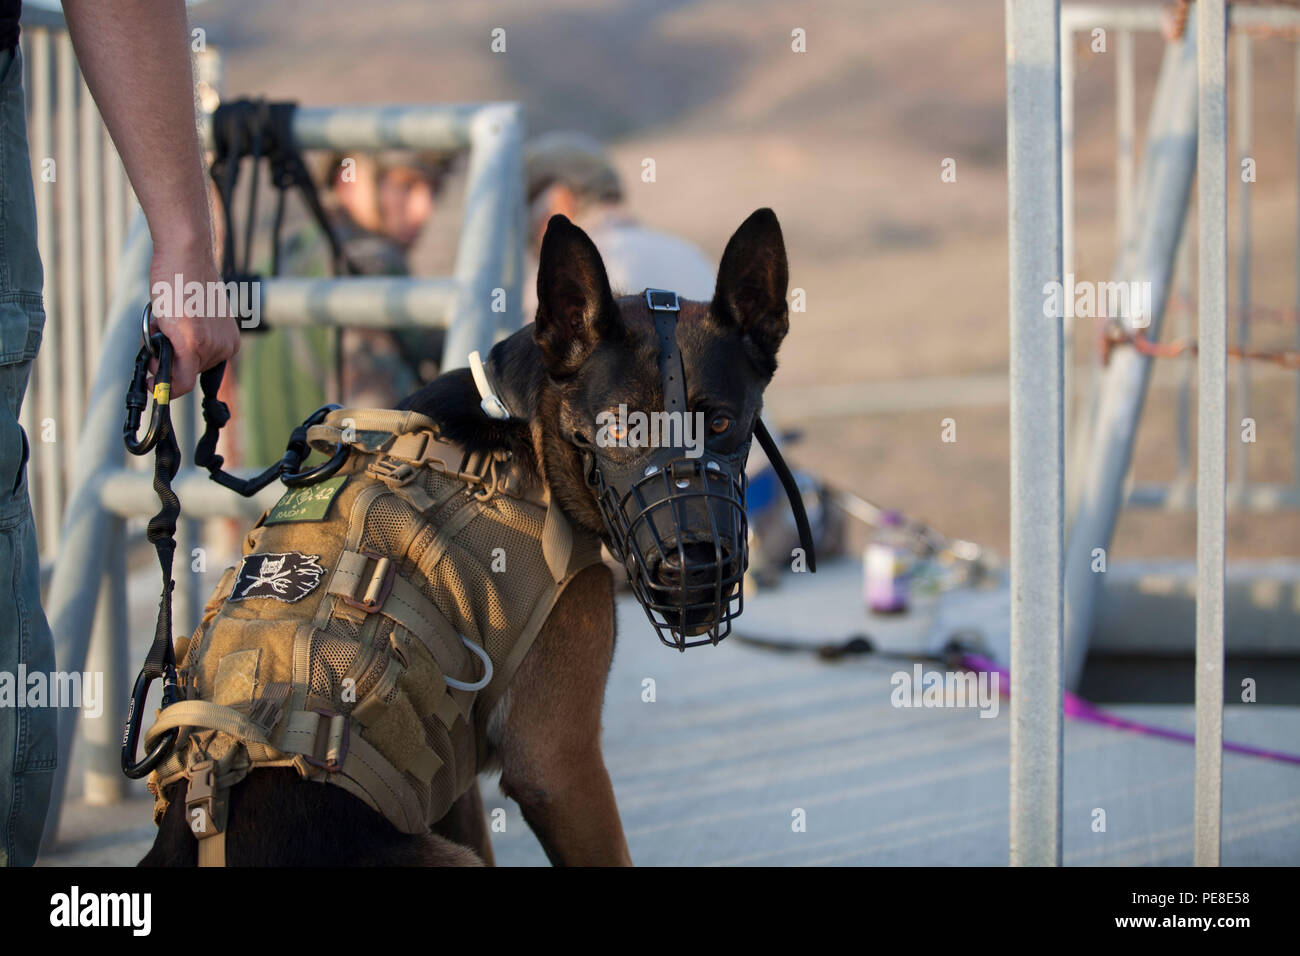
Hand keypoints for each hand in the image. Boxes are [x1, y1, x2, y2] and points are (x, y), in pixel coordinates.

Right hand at [147, 240, 239, 397]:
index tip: (163, 368)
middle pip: (187, 372)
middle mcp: (225, 347)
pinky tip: (149, 379)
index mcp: (228, 341)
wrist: (187, 254)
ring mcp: (210, 347)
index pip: (200, 370)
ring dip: (158, 355)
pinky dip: (162, 384)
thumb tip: (171, 363)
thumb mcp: (195, 315)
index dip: (177, 369)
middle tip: (159, 328)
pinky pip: (178, 380)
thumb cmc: (186, 279)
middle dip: (166, 357)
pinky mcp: (192, 344)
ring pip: (176, 374)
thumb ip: (190, 336)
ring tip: (161, 322)